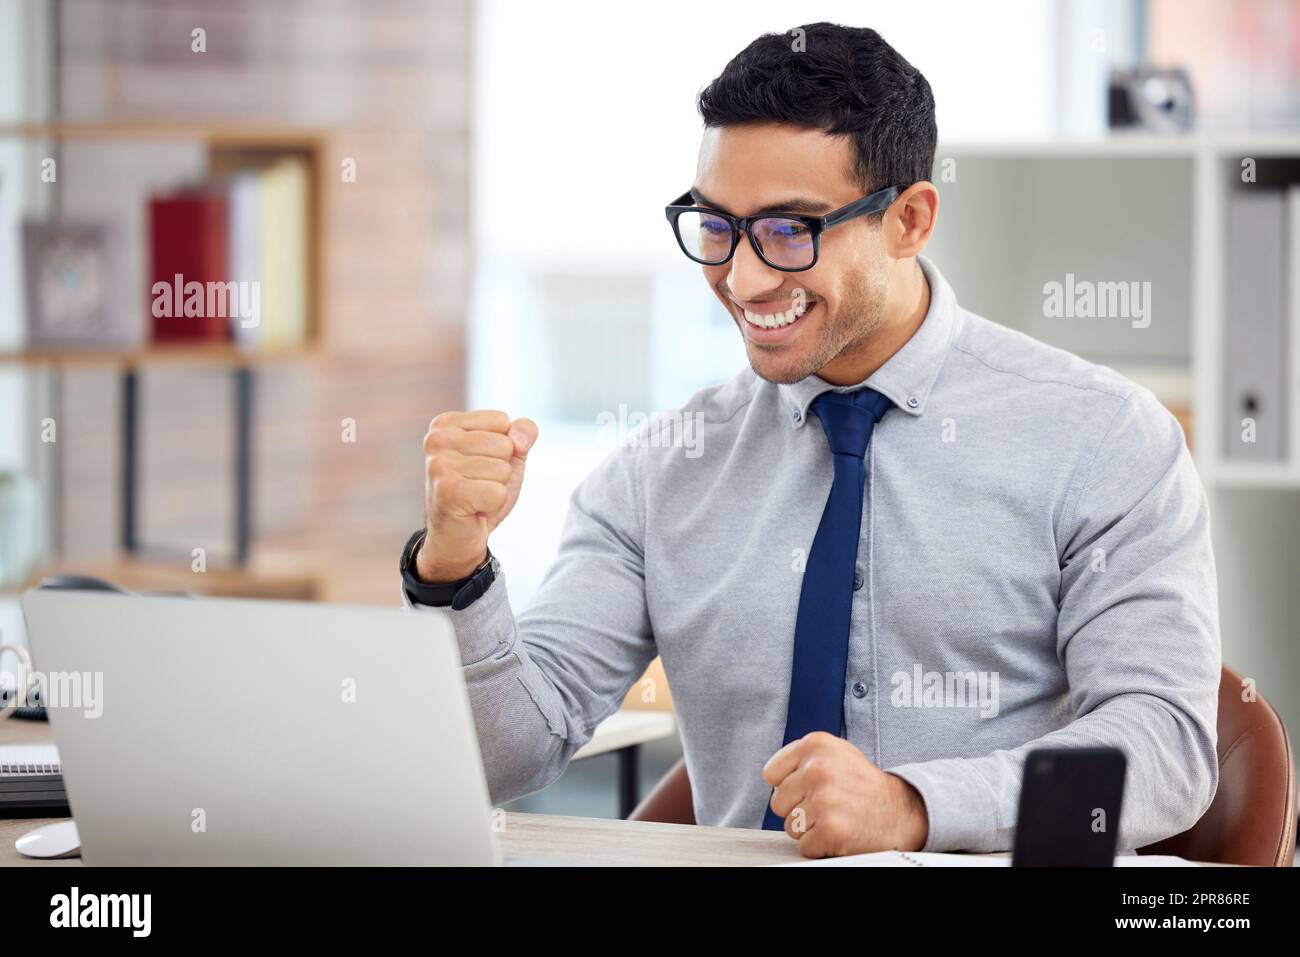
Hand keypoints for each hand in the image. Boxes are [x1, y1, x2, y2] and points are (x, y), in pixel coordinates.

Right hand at [418, 410, 537, 581]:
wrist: (458, 537)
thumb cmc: (481, 491)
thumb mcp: (509, 455)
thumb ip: (523, 432)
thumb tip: (518, 441)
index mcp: (445, 424)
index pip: (502, 421)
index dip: (503, 448)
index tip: (480, 466)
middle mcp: (436, 440)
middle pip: (504, 445)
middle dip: (501, 471)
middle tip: (478, 486)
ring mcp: (439, 466)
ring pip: (503, 470)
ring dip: (496, 489)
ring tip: (475, 497)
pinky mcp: (448, 492)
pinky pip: (498, 492)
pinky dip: (493, 505)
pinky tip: (474, 510)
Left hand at [763, 731, 928, 857]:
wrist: (902, 811)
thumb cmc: (864, 785)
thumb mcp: (836, 753)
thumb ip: (803, 757)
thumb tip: (771, 774)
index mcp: (815, 744)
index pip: (771, 774)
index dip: (789, 786)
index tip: (810, 788)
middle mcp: (818, 768)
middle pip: (778, 802)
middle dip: (799, 809)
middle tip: (827, 805)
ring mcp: (825, 799)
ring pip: (790, 826)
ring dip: (810, 828)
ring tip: (835, 817)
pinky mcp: (831, 829)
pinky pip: (804, 846)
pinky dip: (820, 846)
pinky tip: (839, 832)